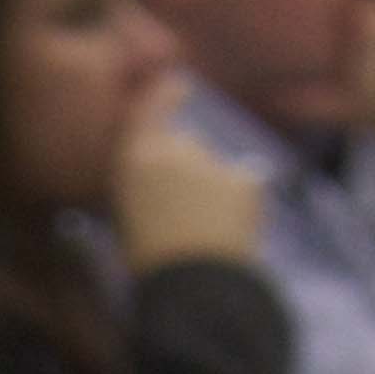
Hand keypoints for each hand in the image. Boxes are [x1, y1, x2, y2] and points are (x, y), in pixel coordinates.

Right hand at [108, 81, 266, 270]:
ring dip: (211, 192)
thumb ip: (148, 185)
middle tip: (177, 215)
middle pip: (186, 148)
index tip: (178, 82)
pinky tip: (229, 235)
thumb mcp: (128, 218)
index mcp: (136, 162)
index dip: (163, 94)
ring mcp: (215, 163)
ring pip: (215, 171)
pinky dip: (239, 205)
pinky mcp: (246, 180)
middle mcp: (176, 151)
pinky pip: (243, 186)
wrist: (193, 290)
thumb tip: (170, 173)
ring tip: (201, 235)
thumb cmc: (148, 264)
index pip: (150, 111)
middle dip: (186, 170)